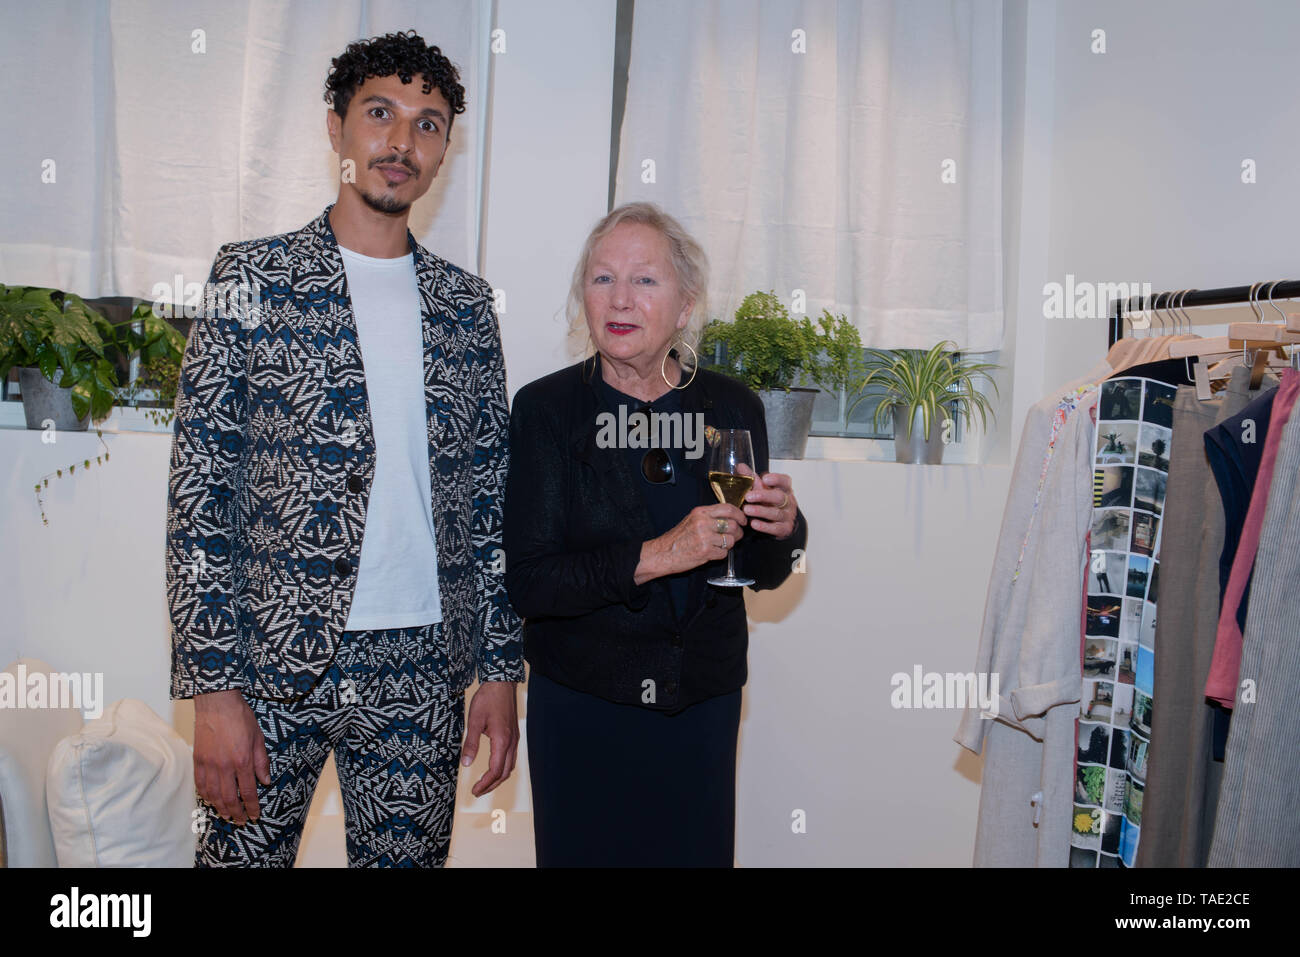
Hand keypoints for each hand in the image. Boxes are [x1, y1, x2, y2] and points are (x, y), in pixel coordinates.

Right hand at [193, 688, 270, 824]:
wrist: (217, 703)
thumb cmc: (240, 717)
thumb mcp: (258, 738)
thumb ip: (261, 762)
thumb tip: (266, 781)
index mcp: (242, 761)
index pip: (249, 791)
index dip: (252, 807)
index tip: (254, 815)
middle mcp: (224, 766)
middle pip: (230, 798)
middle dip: (236, 812)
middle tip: (240, 821)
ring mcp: (209, 764)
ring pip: (213, 795)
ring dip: (220, 808)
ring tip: (227, 815)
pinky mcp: (198, 760)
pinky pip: (200, 784)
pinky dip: (206, 796)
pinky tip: (211, 801)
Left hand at [461, 680, 519, 795]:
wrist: (501, 683)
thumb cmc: (488, 699)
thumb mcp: (474, 721)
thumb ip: (471, 744)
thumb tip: (465, 764)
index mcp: (502, 741)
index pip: (495, 771)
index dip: (485, 784)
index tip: (474, 791)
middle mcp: (511, 742)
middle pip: (504, 772)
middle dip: (491, 785)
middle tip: (477, 791)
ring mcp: (514, 739)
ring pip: (509, 766)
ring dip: (498, 778)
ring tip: (485, 783)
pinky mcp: (513, 735)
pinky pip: (511, 757)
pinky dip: (502, 767)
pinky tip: (494, 767)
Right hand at [635, 503, 746, 583]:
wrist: (663, 553)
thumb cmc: (678, 538)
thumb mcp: (692, 520)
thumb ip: (710, 516)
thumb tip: (730, 518)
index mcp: (700, 512)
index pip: (728, 509)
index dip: (739, 515)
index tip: (743, 520)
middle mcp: (703, 522)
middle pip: (733, 525)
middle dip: (738, 532)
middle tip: (735, 536)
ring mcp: (704, 537)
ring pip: (730, 540)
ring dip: (729, 544)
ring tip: (720, 545)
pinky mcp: (705, 551)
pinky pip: (724, 553)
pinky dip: (721, 554)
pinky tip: (712, 553)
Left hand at [743, 470, 797, 538]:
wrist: (781, 522)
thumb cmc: (770, 502)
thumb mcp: (763, 489)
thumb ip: (752, 478)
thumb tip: (740, 466)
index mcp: (784, 489)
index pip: (785, 481)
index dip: (777, 479)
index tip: (765, 478)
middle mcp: (788, 502)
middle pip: (779, 497)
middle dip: (763, 496)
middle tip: (748, 496)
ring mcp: (787, 516)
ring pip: (776, 513)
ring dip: (760, 511)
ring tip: (746, 510)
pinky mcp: (784, 528)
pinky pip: (776, 528)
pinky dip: (764, 526)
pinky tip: (753, 523)